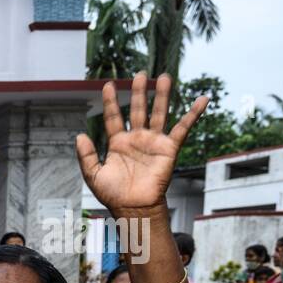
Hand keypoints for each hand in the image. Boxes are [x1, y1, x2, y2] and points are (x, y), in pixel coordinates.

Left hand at [76, 72, 207, 214]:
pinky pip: (183, 128)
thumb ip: (86, 155)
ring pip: (159, 113)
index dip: (110, 102)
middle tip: (140, 74)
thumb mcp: (93, 174)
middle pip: (137, 109)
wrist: (133, 207)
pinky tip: (202, 99)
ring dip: (162, 95)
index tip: (107, 85)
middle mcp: (136, 138)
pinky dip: (193, 113)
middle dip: (138, 92)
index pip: (113, 117)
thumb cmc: (113, 194)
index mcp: (118, 143)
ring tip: (163, 77)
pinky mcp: (169, 148)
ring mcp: (153, 142)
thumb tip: (79, 135)